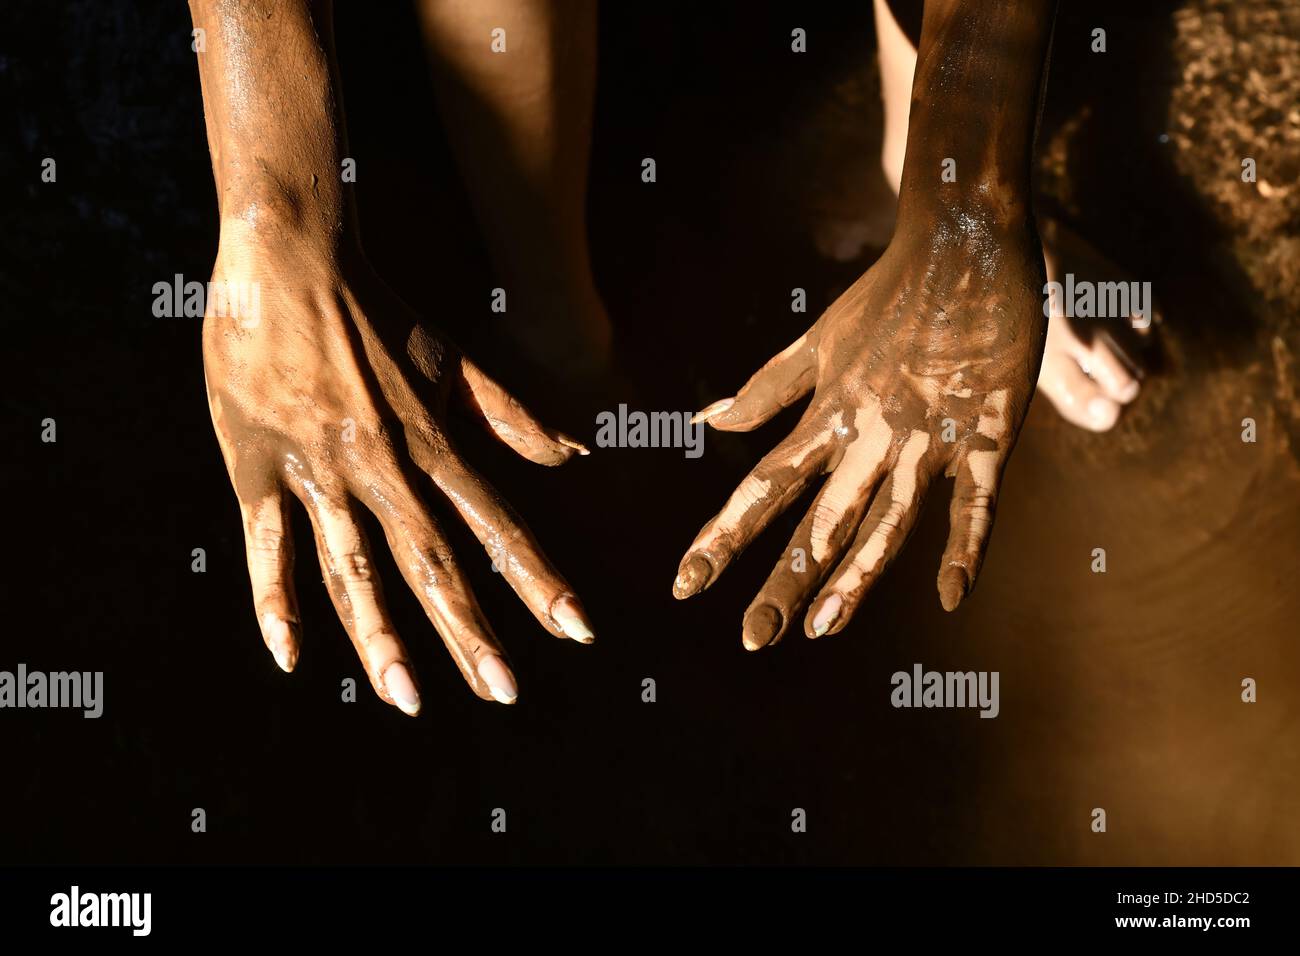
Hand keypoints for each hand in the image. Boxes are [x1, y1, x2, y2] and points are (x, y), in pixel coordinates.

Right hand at [203, 234, 593, 712]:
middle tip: (505, 692)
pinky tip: (292, 658)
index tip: (579, 631)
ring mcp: (321, 470)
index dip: (540, 579)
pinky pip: (269, 547)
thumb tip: (574, 454)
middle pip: (435, 562)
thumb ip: (511, 416)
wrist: (290, 256)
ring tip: (408, 699)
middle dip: (473, 632)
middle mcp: (385, 466)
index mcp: (434, 444)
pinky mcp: (258, 469)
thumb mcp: (453, 359)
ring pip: (355, 568)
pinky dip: (276, 603)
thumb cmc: (376, 311)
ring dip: (382, 637)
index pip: (499, 525)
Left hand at [674, 211, 1045, 647]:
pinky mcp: (986, 435)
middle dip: (782, 580)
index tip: (684, 585)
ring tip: (820, 629)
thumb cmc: (888, 292)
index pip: (762, 488)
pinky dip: (964, 548)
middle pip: (817, 520)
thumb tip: (704, 422)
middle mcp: (868, 436)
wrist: (963, 240)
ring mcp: (927, 439)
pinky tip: (949, 598)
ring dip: (854, 579)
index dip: (722, 538)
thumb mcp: (816, 341)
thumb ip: (765, 390)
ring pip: (886, 523)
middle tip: (751, 638)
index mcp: (826, 415)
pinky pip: (974, 503)